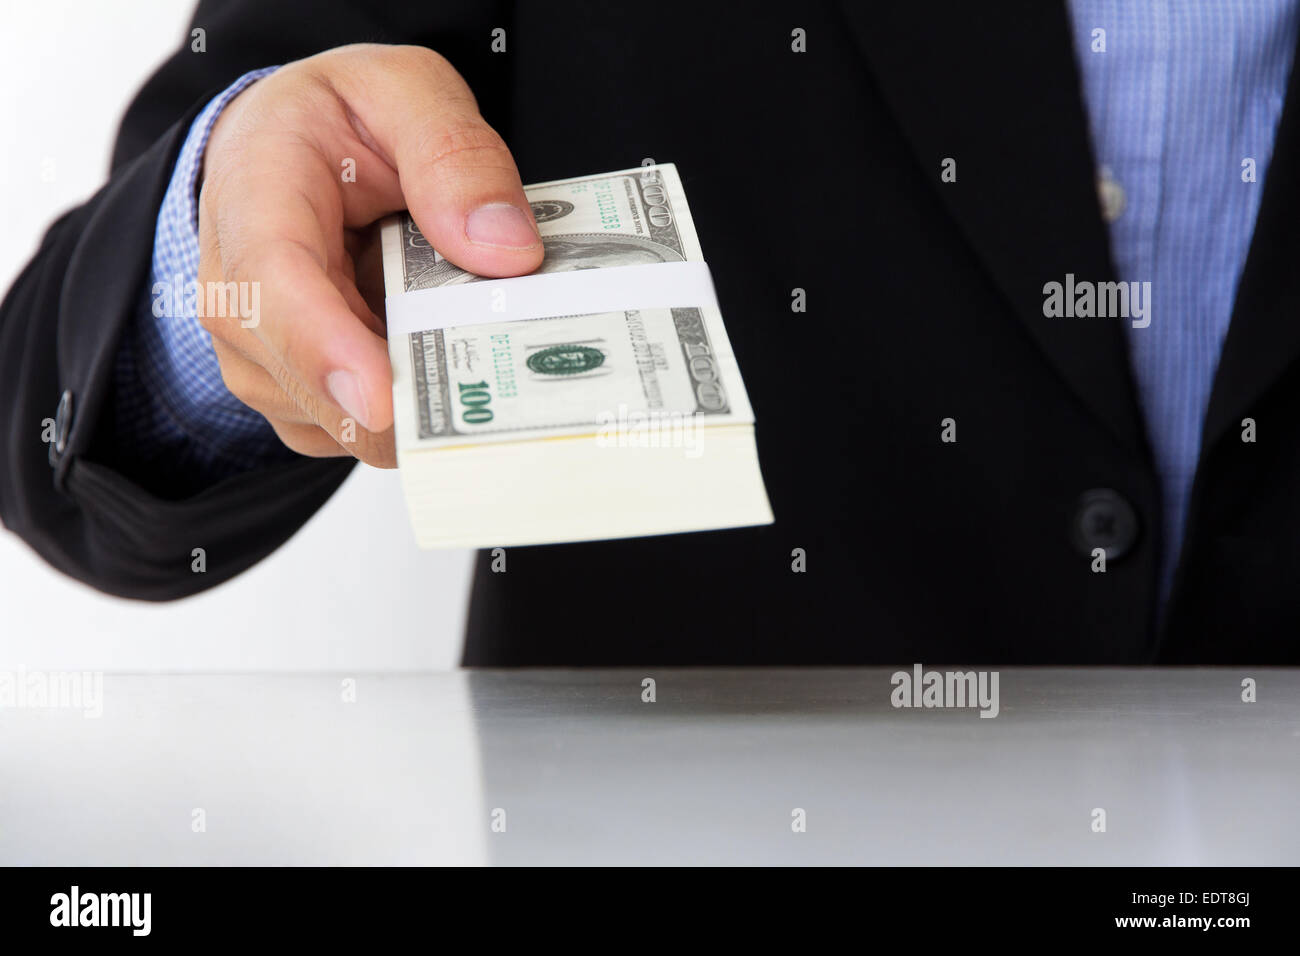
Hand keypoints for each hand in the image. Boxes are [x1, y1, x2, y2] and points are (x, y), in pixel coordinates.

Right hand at [197, 44, 542, 466]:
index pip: (272, 288)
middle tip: (501, 397)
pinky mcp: (299, 396)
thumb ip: (455, 156)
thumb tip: (507, 251)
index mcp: (255, 196)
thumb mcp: (406, 91)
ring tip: (477, 354)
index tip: (381, 401)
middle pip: (307, 378)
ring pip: (341, 422)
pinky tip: (447, 368)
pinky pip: (360, 433)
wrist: (287, 151)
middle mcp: (237, 292)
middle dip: (404, 401)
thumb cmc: (337, 123)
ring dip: (418, 407)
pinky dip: (413, 417)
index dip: (325, 351)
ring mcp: (263, 356)